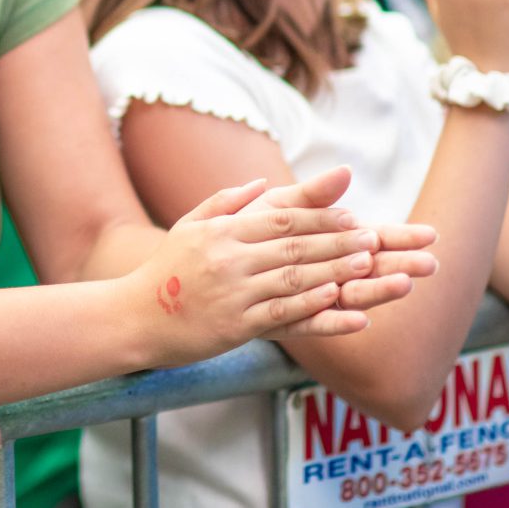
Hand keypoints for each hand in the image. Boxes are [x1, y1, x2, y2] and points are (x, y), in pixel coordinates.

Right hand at [129, 167, 437, 365]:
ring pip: (294, 279)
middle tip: (375, 239)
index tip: (353, 217)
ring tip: (370, 268)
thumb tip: (261, 182)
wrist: (133, 318)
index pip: (280, 219)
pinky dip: (313, 307)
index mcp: (221, 231)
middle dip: (338, 242)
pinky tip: (339, 302)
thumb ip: (226, 203)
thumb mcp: (189, 227)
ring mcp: (232, 293)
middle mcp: (228, 258)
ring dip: (336, 272)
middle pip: (294, 247)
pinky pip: (282, 314)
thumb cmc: (164, 272)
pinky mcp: (234, 326)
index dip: (319, 218)